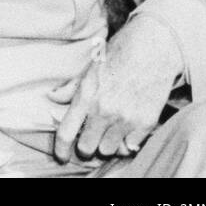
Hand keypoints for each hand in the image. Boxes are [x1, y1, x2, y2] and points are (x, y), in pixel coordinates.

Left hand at [52, 18, 182, 163]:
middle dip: (86, 146)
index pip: (66, 132)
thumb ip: (70, 88)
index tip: (61, 157)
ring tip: (109, 131)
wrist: (152, 48)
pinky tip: (126, 130)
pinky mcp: (146, 123)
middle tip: (89, 138)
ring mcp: (126, 119)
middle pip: (87, 148)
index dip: (61, 149)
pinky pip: (131, 147)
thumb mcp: (88, 68)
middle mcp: (104, 111)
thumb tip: (52, 98)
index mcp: (86, 96)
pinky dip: (127, 142)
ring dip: (106, 144)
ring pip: (109, 150)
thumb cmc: (118, 54)